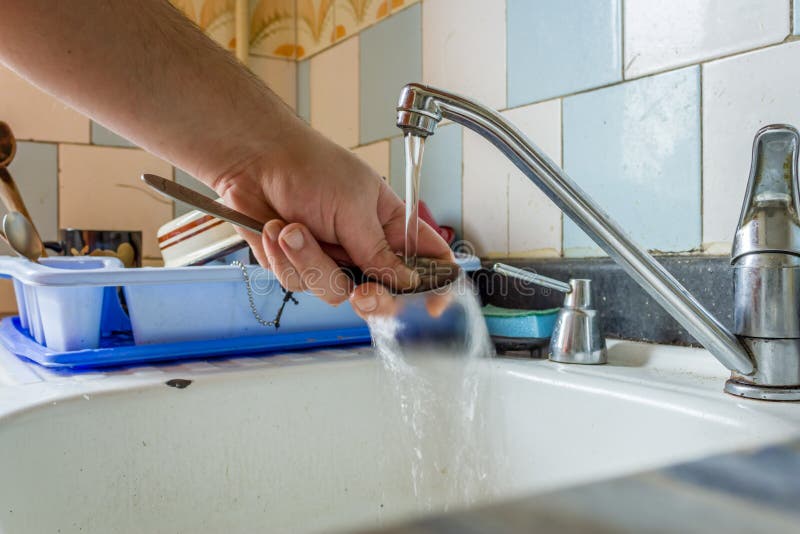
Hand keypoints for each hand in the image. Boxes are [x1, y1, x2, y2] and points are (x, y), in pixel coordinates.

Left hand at [212, 121, 452, 318]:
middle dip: (370, 296)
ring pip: (335, 293)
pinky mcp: (299, 267)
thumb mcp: (354, 206)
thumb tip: (405, 283)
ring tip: (293, 229)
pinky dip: (284, 258)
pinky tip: (277, 230)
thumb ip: (378, 251)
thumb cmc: (310, 167)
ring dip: (310, 261)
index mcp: (390, 226)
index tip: (432, 306)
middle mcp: (364, 248)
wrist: (255, 163)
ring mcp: (332, 260)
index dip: (437, 286)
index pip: (428, 260)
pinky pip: (298, 283)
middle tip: (363, 292)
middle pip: (384, 294)